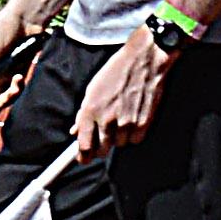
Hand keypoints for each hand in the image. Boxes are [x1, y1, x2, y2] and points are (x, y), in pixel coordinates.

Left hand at [69, 27, 167, 156]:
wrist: (144, 60)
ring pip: (119, 145)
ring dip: (118, 138)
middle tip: (102, 139)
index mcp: (90, 111)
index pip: (84, 145)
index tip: (83, 159)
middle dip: (100, 147)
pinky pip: (136, 140)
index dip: (83, 156)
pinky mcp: (144, 121)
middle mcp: (107, 119)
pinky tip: (132, 122)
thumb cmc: (115, 72)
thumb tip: (75, 132)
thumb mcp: (92, 90)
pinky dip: (133, 135)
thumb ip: (83, 114)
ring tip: (120, 122)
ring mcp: (127, 122)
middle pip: (102, 150)